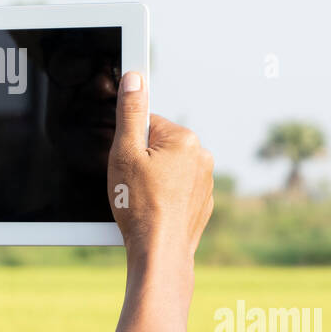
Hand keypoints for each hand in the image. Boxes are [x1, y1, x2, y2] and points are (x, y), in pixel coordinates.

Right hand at [107, 71, 214, 273]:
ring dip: (153, 180)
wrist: (159, 253)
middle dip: (142, 162)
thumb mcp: (125, 153)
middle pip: (159, 146)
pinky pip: (178, 191)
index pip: (148, 124)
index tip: (126, 165)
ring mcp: (206, 182)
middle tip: (131, 185)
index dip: (129, 144)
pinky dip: (164, 198)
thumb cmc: (139, 204)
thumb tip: (135, 78)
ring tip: (141, 202)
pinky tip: (153, 212)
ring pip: (168, 170)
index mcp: (184, 139)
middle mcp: (201, 157)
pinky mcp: (203, 204)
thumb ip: (131, 112)